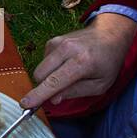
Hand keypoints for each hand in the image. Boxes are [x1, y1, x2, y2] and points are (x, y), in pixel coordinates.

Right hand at [20, 12, 136, 108]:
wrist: (110, 34)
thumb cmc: (108, 62)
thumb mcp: (100, 84)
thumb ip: (76, 92)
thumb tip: (53, 99)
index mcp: (83, 62)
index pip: (55, 81)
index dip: (39, 94)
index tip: (26, 104)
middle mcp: (68, 50)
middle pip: (40, 75)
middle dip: (44, 87)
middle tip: (57, 90)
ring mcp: (58, 43)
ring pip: (40, 69)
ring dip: (48, 76)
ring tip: (67, 72)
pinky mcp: (52, 41)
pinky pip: (43, 61)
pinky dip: (51, 67)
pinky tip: (65, 63)